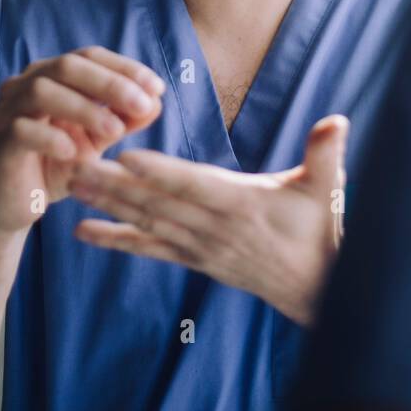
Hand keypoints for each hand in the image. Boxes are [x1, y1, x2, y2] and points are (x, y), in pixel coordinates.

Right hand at [0, 47, 164, 234]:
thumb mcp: (97, 140)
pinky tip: (73, 152)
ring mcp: (7, 110)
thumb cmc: (58, 164)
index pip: (89, 57)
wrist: (17, 205)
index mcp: (51, 75)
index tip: (156, 87)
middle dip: (109, 83)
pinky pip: (21, 130)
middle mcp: (25, 84)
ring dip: (84, 108)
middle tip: (142, 104)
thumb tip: (156, 101)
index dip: (123, 67)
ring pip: (42, 91)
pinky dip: (50, 136)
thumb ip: (124, 119)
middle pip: (67, 65)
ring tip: (114, 131)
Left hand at [67, 114, 348, 324]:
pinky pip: (148, 249)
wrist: (318, 288)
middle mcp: (213, 228)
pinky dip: (115, 239)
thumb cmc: (321, 230)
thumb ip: (326, 154)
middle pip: (157, 203)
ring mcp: (200, 246)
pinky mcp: (194, 259)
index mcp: (240, 204)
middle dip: (114, 185)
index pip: (193, 185)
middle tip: (76, 164)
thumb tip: (337, 122)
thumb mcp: (328, 189)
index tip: (125, 156)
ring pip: (146, 223)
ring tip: (73, 186)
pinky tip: (84, 233)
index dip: (159, 171)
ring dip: (107, 206)